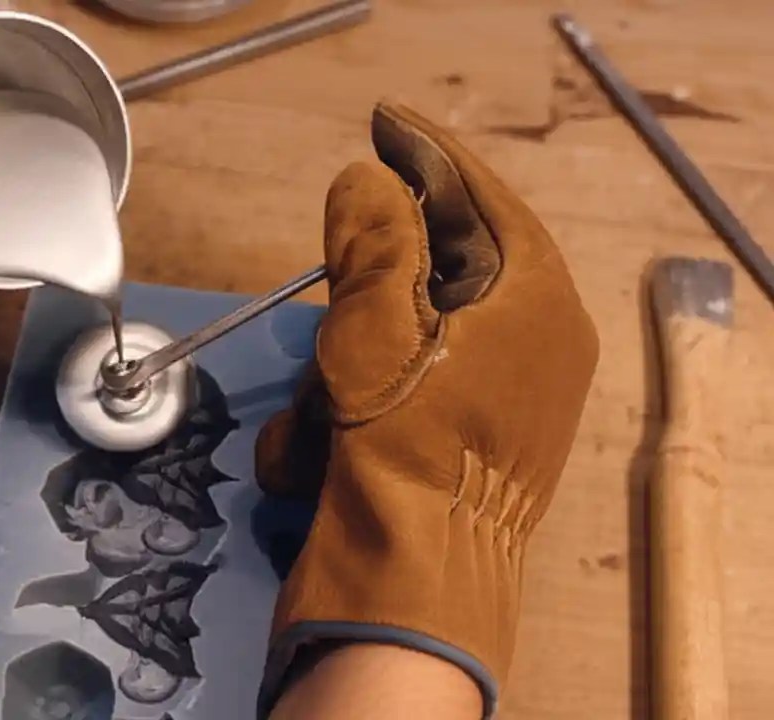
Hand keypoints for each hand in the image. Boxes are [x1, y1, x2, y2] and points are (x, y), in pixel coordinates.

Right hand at [255, 103, 598, 716]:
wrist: (406, 598)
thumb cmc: (400, 446)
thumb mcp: (378, 321)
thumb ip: (375, 236)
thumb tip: (369, 183)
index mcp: (539, 304)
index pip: (483, 200)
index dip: (426, 160)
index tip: (379, 127)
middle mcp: (531, 352)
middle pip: (433, 278)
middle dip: (361, 303)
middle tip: (330, 319)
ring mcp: (495, 409)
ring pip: (395, 348)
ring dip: (338, 377)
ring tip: (319, 423)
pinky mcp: (452, 455)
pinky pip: (390, 403)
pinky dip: (344, 422)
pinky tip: (314, 460)